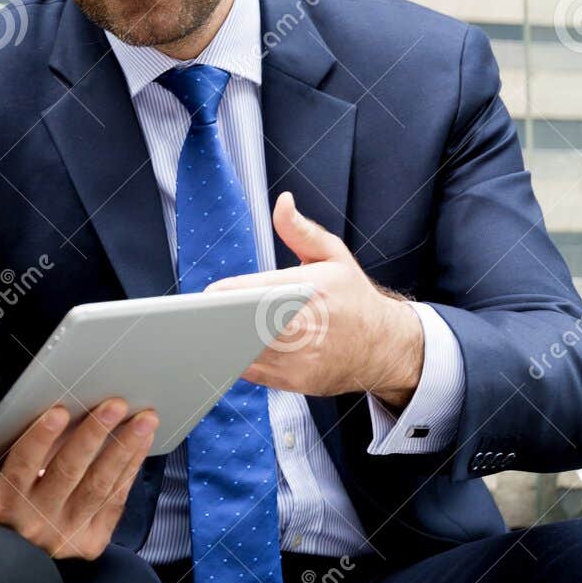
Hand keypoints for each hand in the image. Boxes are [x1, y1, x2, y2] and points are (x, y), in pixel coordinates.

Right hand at [0, 399, 157, 559]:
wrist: (22, 546)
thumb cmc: (13, 492)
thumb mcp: (4, 473)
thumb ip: (25, 449)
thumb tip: (65, 410)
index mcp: (5, 501)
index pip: (22, 465)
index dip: (40, 438)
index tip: (59, 411)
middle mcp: (34, 521)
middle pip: (68, 472)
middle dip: (94, 434)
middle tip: (116, 405)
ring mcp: (65, 536)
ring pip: (99, 486)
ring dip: (124, 448)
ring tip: (144, 419)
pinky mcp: (92, 542)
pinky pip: (116, 499)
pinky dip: (130, 467)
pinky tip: (142, 441)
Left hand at [204, 191, 422, 406]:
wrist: (384, 347)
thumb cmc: (353, 299)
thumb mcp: (334, 256)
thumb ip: (301, 230)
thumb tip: (283, 202)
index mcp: (314, 289)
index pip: (259, 291)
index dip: (228, 294)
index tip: (210, 295)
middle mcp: (307, 325)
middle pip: (247, 324)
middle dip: (220, 318)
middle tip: (196, 315)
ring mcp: (301, 357)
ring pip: (246, 351)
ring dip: (222, 341)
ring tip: (204, 331)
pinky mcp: (296, 380)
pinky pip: (253, 371)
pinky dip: (235, 360)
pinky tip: (225, 349)